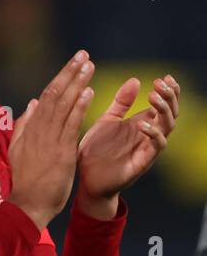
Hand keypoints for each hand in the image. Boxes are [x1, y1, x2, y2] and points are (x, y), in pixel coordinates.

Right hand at [7, 50, 94, 229]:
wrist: (28, 203)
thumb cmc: (26, 179)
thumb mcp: (18, 149)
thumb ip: (24, 125)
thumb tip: (31, 102)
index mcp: (30, 128)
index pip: (47, 96)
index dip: (61, 78)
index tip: (74, 63)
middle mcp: (39, 129)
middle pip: (55, 94)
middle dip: (70, 73)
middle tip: (83, 55)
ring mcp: (50, 139)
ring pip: (63, 105)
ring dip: (76, 83)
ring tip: (88, 65)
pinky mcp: (61, 151)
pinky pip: (70, 124)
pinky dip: (78, 107)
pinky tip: (87, 92)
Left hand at [76, 73, 178, 212]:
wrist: (86, 179)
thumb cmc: (97, 150)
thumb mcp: (107, 120)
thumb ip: (121, 102)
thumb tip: (136, 80)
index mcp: (140, 123)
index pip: (163, 105)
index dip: (169, 91)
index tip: (165, 76)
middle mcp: (148, 135)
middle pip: (170, 113)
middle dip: (170, 97)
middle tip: (161, 83)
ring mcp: (147, 148)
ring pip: (167, 128)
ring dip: (163, 111)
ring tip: (153, 96)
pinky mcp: (143, 162)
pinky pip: (156, 147)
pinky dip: (154, 134)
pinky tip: (143, 124)